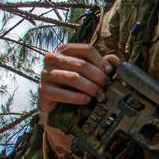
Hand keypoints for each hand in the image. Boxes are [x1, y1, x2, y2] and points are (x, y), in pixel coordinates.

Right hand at [39, 43, 120, 158]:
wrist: (58, 108)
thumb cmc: (74, 86)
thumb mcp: (89, 73)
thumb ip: (101, 65)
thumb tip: (115, 60)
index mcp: (65, 50)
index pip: (86, 49)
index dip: (101, 61)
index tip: (110, 72)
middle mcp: (53, 59)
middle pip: (81, 64)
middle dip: (97, 76)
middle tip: (107, 86)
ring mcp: (46, 74)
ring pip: (73, 77)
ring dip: (90, 87)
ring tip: (99, 94)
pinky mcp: (44, 91)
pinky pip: (63, 93)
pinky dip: (77, 97)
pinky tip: (86, 100)